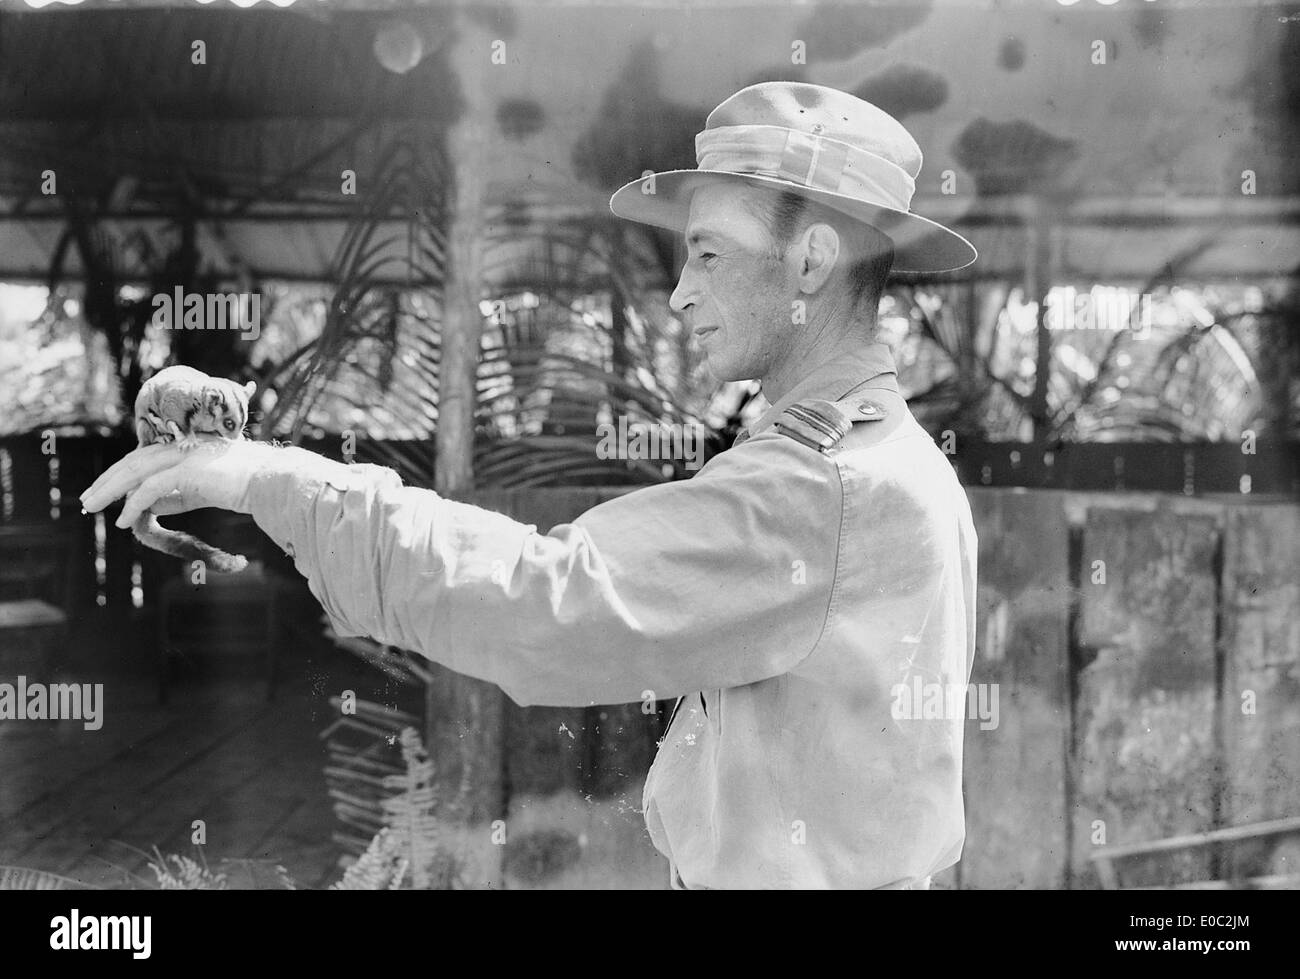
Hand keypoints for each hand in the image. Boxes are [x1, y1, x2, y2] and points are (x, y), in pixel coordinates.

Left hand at [80, 439, 281, 527]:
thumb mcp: (205, 491)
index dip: (121, 473)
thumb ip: (178, 496)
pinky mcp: (188, 471)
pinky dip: (134, 504)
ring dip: (110, 491)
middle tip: (88, 499)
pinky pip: (151, 489)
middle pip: (133, 461)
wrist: (271, 481)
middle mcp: (182, 446)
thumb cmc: (247, 486)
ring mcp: (185, 455)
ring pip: (135, 471)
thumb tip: (149, 506)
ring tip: (92, 507)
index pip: (144, 457)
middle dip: (107, 481)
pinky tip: (123, 520)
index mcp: (187, 447)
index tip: (104, 490)